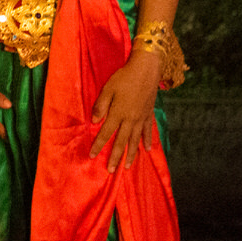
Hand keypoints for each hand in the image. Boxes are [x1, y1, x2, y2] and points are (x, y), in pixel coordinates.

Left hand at [89, 50, 162, 169]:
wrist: (146, 70)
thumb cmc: (124, 77)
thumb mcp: (108, 89)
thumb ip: (101, 105)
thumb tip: (94, 122)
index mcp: (118, 113)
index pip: (106, 133)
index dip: (98, 145)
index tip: (92, 156)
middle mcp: (130, 119)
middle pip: (121, 142)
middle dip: (115, 157)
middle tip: (111, 171)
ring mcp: (141, 118)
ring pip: (135, 140)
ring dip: (131, 154)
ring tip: (127, 166)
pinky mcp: (149, 114)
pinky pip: (148, 131)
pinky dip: (147, 141)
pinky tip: (146, 150)